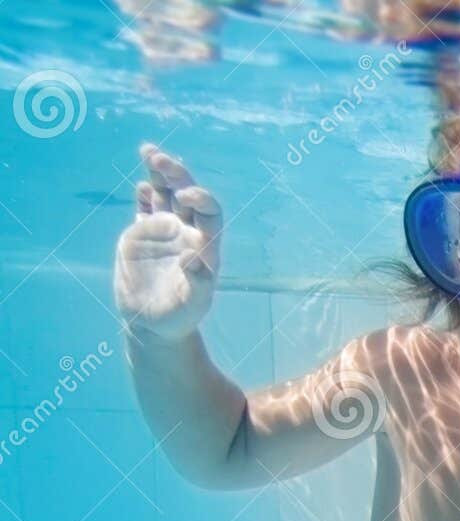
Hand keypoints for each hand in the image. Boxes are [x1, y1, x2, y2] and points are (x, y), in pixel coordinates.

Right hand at [114, 144, 222, 340]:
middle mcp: (186, 230)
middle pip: (185, 193)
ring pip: (163, 193)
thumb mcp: (193, 303)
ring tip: (149, 151)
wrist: (154, 322)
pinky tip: (142, 187)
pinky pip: (144, 208)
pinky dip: (143, 195)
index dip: (200, 198)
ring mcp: (163, 229)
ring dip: (158, 173)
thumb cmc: (181, 315)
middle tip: (158, 156)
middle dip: (175, 173)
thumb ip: (198, 282)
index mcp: (205, 243)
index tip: (186, 196)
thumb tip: (194, 256)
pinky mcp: (141, 233)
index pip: (209, 211)